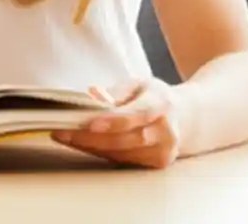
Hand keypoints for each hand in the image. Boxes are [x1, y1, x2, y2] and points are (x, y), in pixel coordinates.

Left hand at [52, 79, 180, 168]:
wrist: (185, 118)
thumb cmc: (153, 97)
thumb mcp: (138, 84)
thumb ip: (116, 91)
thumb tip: (94, 97)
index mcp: (162, 104)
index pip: (138, 114)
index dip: (114, 121)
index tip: (89, 123)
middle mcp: (166, 130)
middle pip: (126, 138)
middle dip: (90, 137)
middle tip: (62, 131)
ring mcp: (163, 150)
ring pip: (121, 152)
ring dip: (89, 146)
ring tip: (64, 136)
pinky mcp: (156, 163)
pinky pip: (122, 159)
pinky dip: (99, 151)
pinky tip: (80, 143)